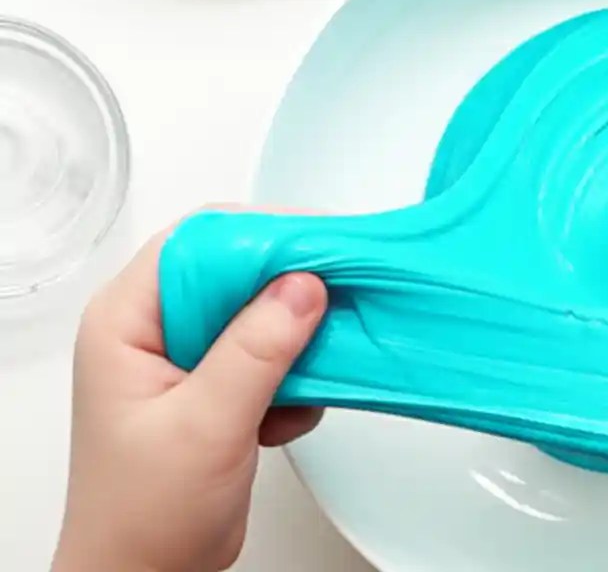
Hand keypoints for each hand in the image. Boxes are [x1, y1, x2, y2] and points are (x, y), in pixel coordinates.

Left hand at [52, 221, 328, 571]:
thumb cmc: (144, 513)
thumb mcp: (205, 425)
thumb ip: (256, 351)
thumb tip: (304, 284)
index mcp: (126, 321)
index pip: (199, 241)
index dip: (262, 235)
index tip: (324, 244)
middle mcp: (154, 328)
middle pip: (236, 270)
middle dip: (290, 288)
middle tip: (340, 297)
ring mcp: (188, 356)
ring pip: (261, 310)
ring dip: (296, 340)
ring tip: (310, 373)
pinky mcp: (219, 384)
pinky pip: (273, 351)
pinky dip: (295, 377)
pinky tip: (284, 416)